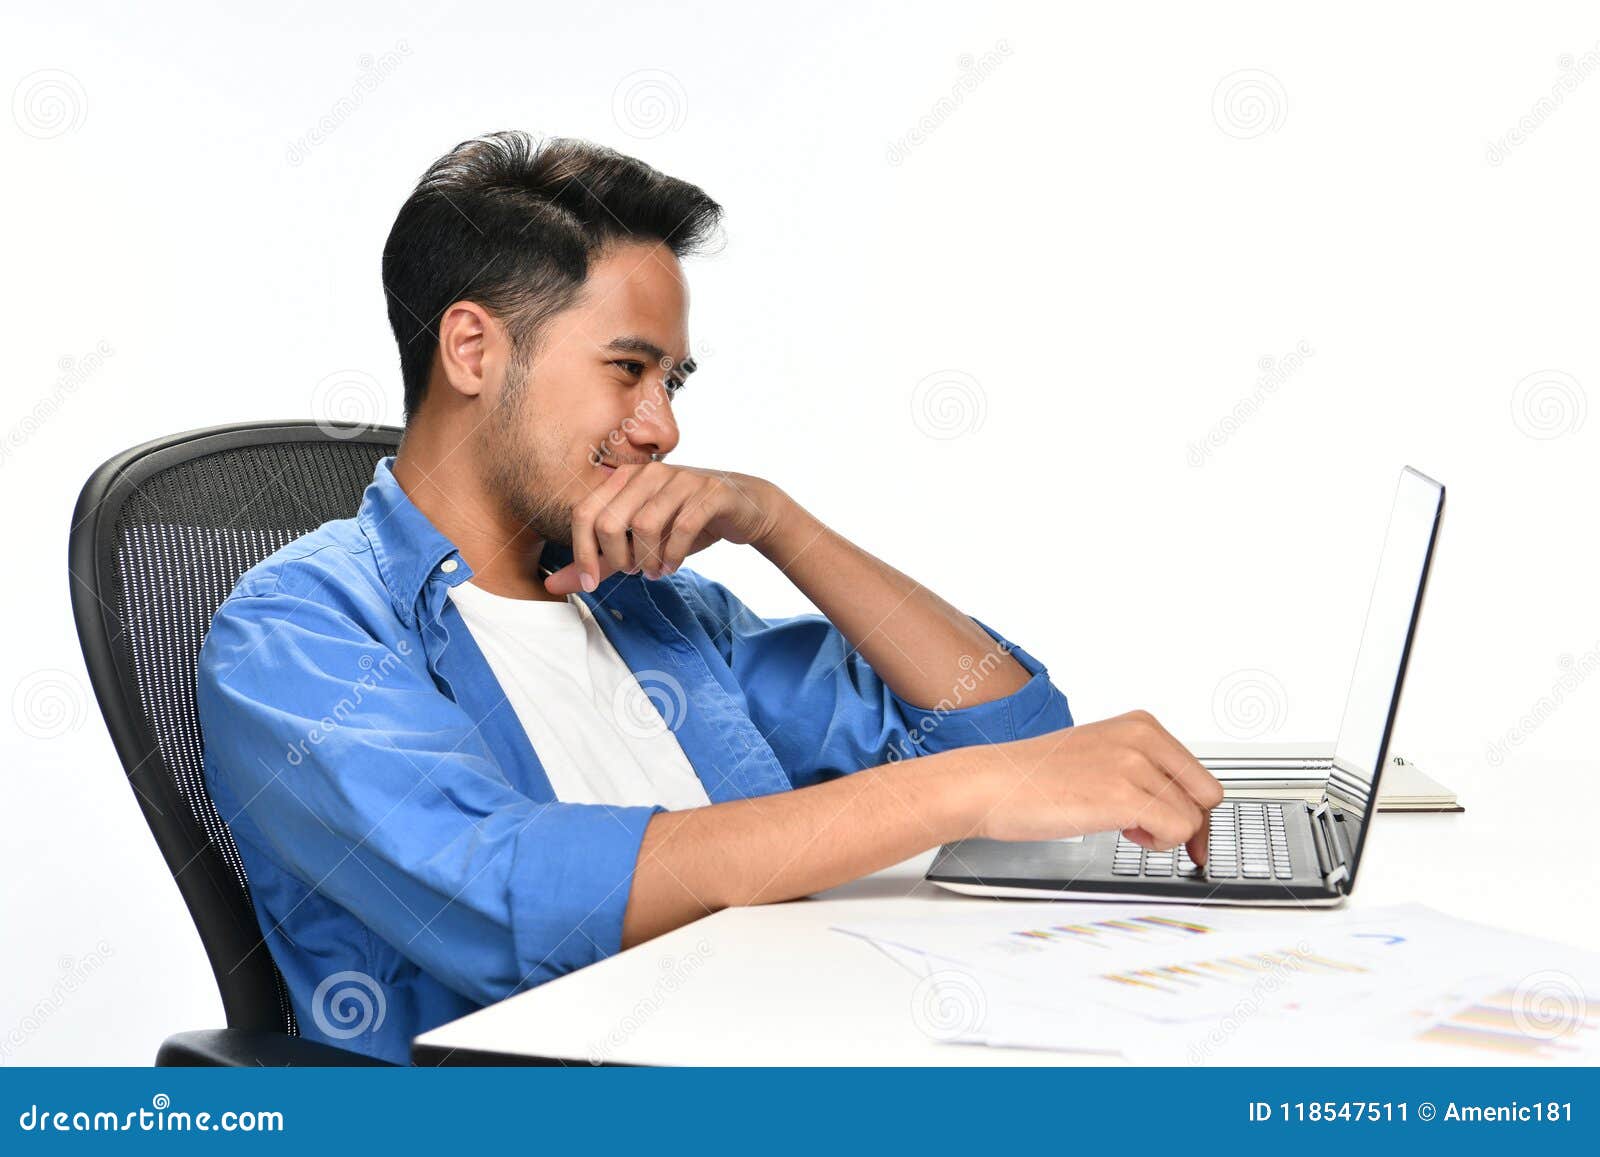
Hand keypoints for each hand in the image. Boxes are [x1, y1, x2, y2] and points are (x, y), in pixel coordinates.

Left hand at [544, 462, 789, 594]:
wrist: (745, 508)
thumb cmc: (685, 523)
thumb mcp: (637, 543)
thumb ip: (598, 561)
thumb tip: (551, 586)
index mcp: (625, 478)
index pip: (584, 513)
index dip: (582, 553)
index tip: (592, 584)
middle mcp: (649, 472)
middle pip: (609, 521)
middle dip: (618, 558)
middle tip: (634, 571)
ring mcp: (681, 479)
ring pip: (645, 525)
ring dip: (648, 560)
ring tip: (656, 570)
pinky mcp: (711, 491)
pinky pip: (683, 527)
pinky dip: (674, 555)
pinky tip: (674, 566)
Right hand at [970, 710, 1223, 866]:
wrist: (992, 784)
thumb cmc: (1036, 778)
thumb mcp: (1101, 755)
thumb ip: (1142, 769)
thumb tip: (1183, 804)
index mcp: (1140, 724)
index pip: (1200, 773)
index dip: (1192, 808)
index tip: (1181, 829)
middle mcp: (1142, 737)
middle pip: (1207, 795)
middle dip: (1187, 823)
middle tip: (1155, 834)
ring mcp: (1134, 765)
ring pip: (1192, 818)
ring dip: (1163, 836)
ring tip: (1125, 828)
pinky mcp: (1123, 796)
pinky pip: (1176, 831)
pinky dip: (1156, 844)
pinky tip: (1124, 833)